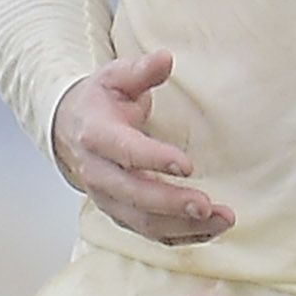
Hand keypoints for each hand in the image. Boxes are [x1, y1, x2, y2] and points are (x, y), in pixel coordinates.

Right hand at [51, 50, 234, 244]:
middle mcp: (98, 172)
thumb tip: (165, 58)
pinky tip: (211, 230)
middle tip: (207, 205)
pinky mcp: (120, 214)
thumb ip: (141, 70)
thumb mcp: (116, 76)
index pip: (124, 152)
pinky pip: (150, 233)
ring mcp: (107, 198)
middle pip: (134, 195)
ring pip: (143, 222)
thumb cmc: (101, 101)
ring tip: (223, 220)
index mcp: (96, 135)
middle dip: (172, 204)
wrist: (72, 127)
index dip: (153, 159)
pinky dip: (181, 236)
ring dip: (183, 226)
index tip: (187, 165)